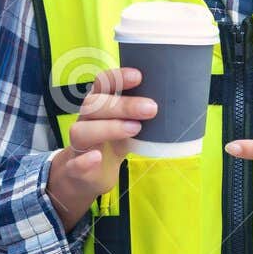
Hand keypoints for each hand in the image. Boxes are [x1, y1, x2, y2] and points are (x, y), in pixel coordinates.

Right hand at [46, 66, 157, 231]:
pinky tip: (96, 158)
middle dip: (122, 104)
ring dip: (108, 128)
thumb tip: (178, 102)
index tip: (139, 76)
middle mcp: (85, 121)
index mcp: (99, 106)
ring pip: (81, 131)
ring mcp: (78, 145)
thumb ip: (142, 115)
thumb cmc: (112, 144)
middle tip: (151, 108)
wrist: (87, 177)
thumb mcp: (127, 126)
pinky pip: (75, 163)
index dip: (117, 77)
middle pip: (94, 105)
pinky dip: (84, 161)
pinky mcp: (75, 168)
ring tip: (134, 129)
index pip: (102, 84)